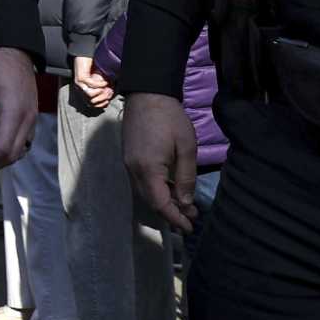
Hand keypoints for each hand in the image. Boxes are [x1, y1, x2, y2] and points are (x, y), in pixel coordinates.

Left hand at [0, 47, 36, 174]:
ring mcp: (32, 118)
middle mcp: (27, 119)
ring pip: (22, 150)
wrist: (16, 49)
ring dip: (4, 160)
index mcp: (14, 112)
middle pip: (14, 154)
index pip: (3, 148)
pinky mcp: (32, 116)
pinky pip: (25, 141)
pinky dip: (13, 150)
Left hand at [72, 55, 112, 108]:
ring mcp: (79, 84)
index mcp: (82, 91)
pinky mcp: (80, 77)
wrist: (84, 56)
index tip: (108, 100)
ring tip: (106, 87)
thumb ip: (100, 88)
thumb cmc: (92, 67)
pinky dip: (100, 84)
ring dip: (100, 91)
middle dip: (102, 98)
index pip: (91, 105)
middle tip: (109, 92)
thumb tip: (108, 98)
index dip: (101, 104)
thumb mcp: (97, 80)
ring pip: (90, 95)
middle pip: (91, 102)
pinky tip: (105, 81)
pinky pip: (92, 84)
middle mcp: (79, 89)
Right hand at [122, 91, 197, 233]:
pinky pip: (141, 181)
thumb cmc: (170, 117)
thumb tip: (185, 203)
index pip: (160, 203)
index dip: (175, 218)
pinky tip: (169, 188)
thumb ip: (185, 177)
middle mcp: (133, 170)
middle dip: (170, 213)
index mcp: (148, 168)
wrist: (147, 92)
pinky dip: (156, 190)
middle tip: (191, 217)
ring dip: (163, 201)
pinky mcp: (128, 156)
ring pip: (145, 192)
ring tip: (184, 204)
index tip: (190, 227)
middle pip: (150, 201)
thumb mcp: (186, 146)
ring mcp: (128, 163)